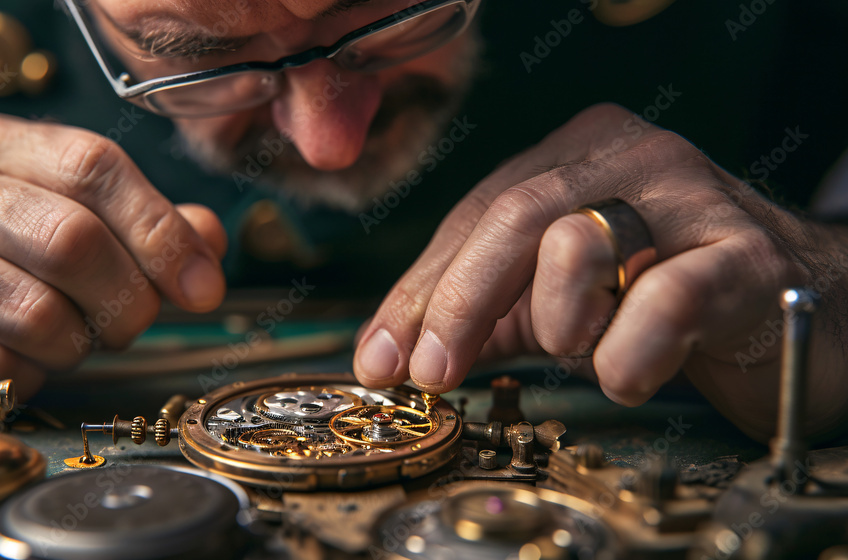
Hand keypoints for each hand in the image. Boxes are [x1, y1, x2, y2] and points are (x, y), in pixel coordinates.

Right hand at [0, 113, 226, 398]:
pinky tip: (22, 360)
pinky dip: (27, 377)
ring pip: (33, 313)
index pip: (95, 167)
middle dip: (127, 299)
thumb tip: (207, 242)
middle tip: (133, 321)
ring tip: (72, 338)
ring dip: (78, 344)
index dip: (161, 232)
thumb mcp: (51, 199)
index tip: (203, 286)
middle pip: (71, 242)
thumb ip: (137, 217)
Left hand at [354, 103, 847, 441]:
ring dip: (558, 317)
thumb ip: (482, 320)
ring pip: (580, 239)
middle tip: (430, 374)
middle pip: (514, 216)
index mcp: (575, 156)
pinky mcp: (748, 255)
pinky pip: (669, 295)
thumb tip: (390, 357)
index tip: (382, 360)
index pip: (474, 216)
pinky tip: (624, 375)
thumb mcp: (558, 303)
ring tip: (575, 350)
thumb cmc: (669, 300)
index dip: (421, 292)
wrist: (808, 306)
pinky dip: (630, 348)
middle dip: (457, 303)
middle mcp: (630, 157)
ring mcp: (692, 197)